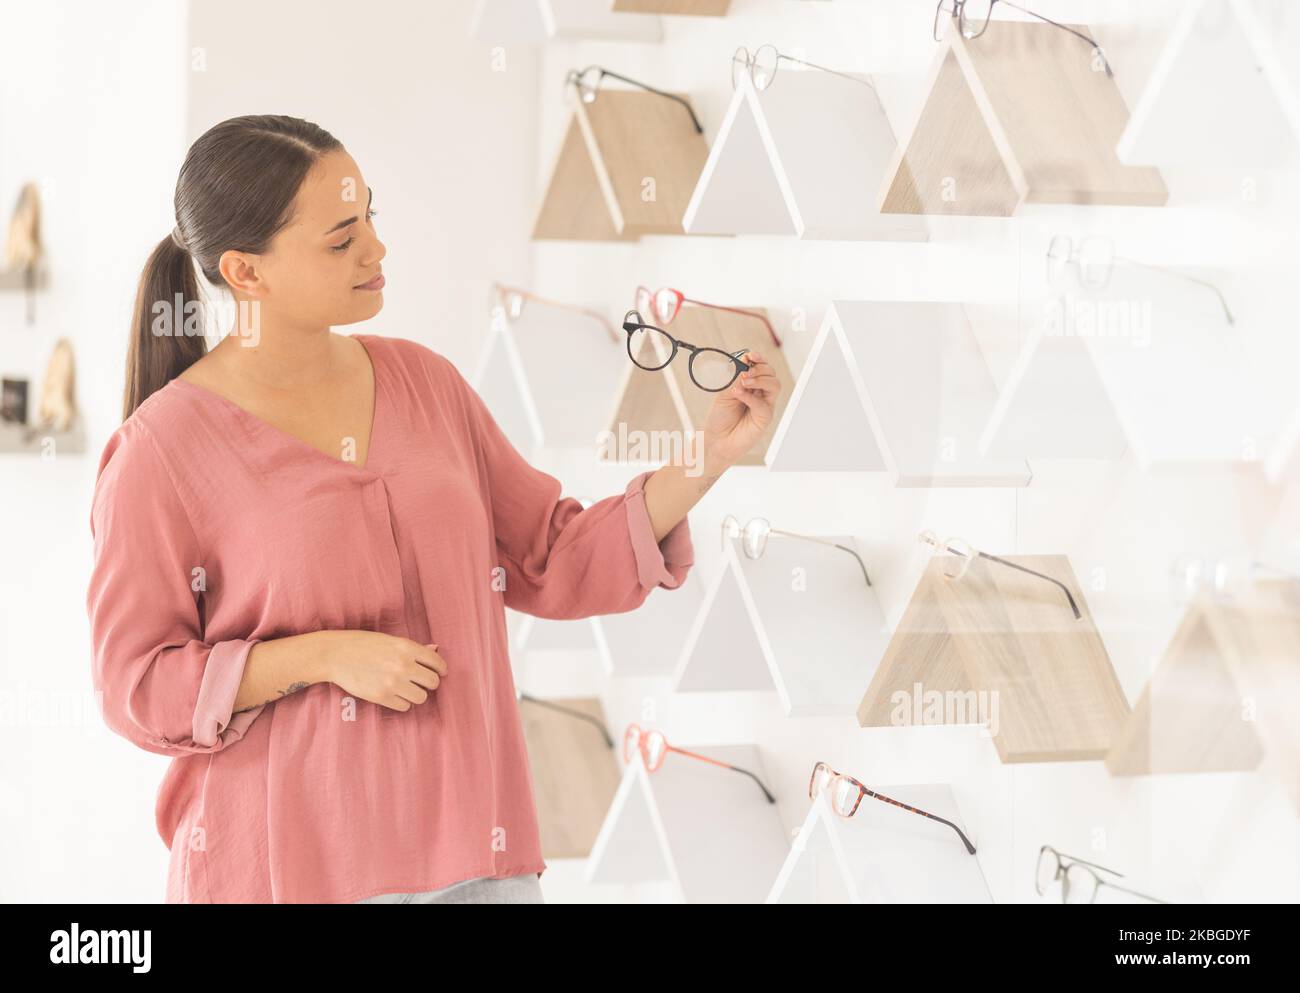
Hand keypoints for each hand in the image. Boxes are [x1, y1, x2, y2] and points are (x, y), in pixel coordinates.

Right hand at [321, 631, 446, 712]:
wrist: (335, 655)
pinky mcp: (381, 697)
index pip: (437, 662)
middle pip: (432, 682)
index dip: (441, 669)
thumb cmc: (363, 644)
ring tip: (407, 688)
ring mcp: (392, 682)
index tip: (440, 672)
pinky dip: (402, 702)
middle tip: (422, 682)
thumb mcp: (390, 640)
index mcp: (406, 647)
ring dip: (416, 694)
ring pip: (421, 697)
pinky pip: (405, 706)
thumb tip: (436, 650)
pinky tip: (394, 694)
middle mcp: (402, 665)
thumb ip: (414, 648)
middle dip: (430, 683)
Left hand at [702, 351, 781, 467]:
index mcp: (751, 385)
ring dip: (760, 379)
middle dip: (759, 368)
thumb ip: (735, 378)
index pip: (762, 367)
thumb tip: (745, 361)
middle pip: (771, 374)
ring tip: (743, 382)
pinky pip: (764, 404)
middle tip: (744, 374)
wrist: (716, 440)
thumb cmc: (720, 418)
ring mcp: (764, 405)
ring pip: (774, 385)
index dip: (759, 359)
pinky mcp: (764, 418)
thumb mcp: (724, 393)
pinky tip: (739, 395)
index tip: (750, 355)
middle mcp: (760, 394)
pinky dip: (751, 397)